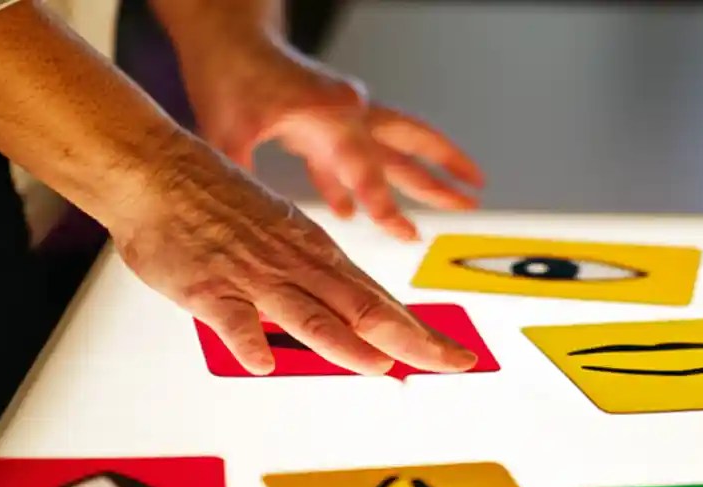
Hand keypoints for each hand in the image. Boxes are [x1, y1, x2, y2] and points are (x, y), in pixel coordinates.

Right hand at [113, 136, 476, 375]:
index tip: (460, 355)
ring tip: (380, 366)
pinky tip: (263, 362)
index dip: (423, 332)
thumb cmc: (218, 208)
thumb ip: (318, 285)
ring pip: (308, 315)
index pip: (382, 301)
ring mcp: (255, 276)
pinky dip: (249, 339)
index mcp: (319, 256)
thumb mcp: (284, 240)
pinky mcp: (209, 286)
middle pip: (364, 309)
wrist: (156, 169)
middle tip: (453, 364)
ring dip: (346, 343)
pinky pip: (232, 317)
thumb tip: (359, 321)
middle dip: (413, 339)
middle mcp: (298, 265)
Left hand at [178, 34, 482, 239]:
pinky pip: (349, 162)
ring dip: (423, 173)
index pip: (368, 171)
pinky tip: (350, 213)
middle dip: (443, 172)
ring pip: (393, 149)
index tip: (409, 233)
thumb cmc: (230, 73)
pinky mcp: (322, 125)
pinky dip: (353, 187)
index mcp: (334, 115)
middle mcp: (348, 114)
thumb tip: (248, 218)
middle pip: (409, 145)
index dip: (386, 206)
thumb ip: (246, 176)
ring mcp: (340, 118)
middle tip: (475, 196)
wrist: (226, 36)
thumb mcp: (228, 128)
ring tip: (456, 195)